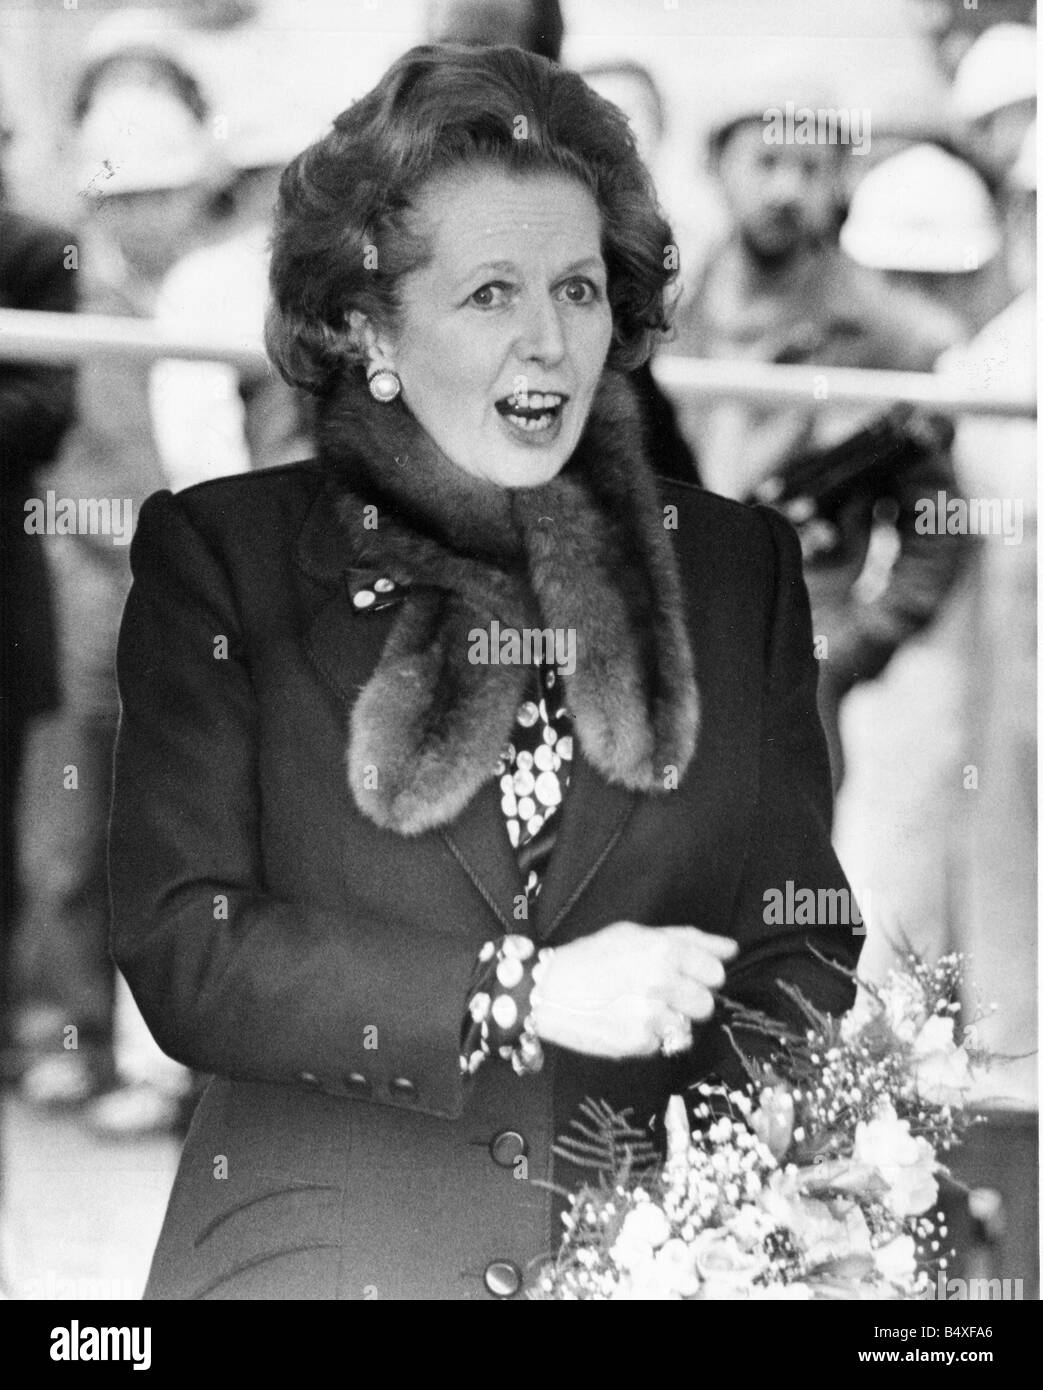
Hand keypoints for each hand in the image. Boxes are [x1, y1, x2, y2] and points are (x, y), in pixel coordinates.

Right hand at [531, 922, 737, 1058]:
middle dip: (687, 1001)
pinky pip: (661, 1045)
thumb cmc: (589, 958)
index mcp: (664, 950)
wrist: (546, 990)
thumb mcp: (635, 934)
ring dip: (667, 1022)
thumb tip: (730, 949)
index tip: (684, 977)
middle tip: (658, 994)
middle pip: (706, 1003)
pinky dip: (646, 1038)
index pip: (715, 972)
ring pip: (686, 1027)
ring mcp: (651, 1014)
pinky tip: (623, 1022)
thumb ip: (687, 939)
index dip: (700, 976)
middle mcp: (662, 981)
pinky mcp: (639, 1042)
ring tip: (636, 1008)